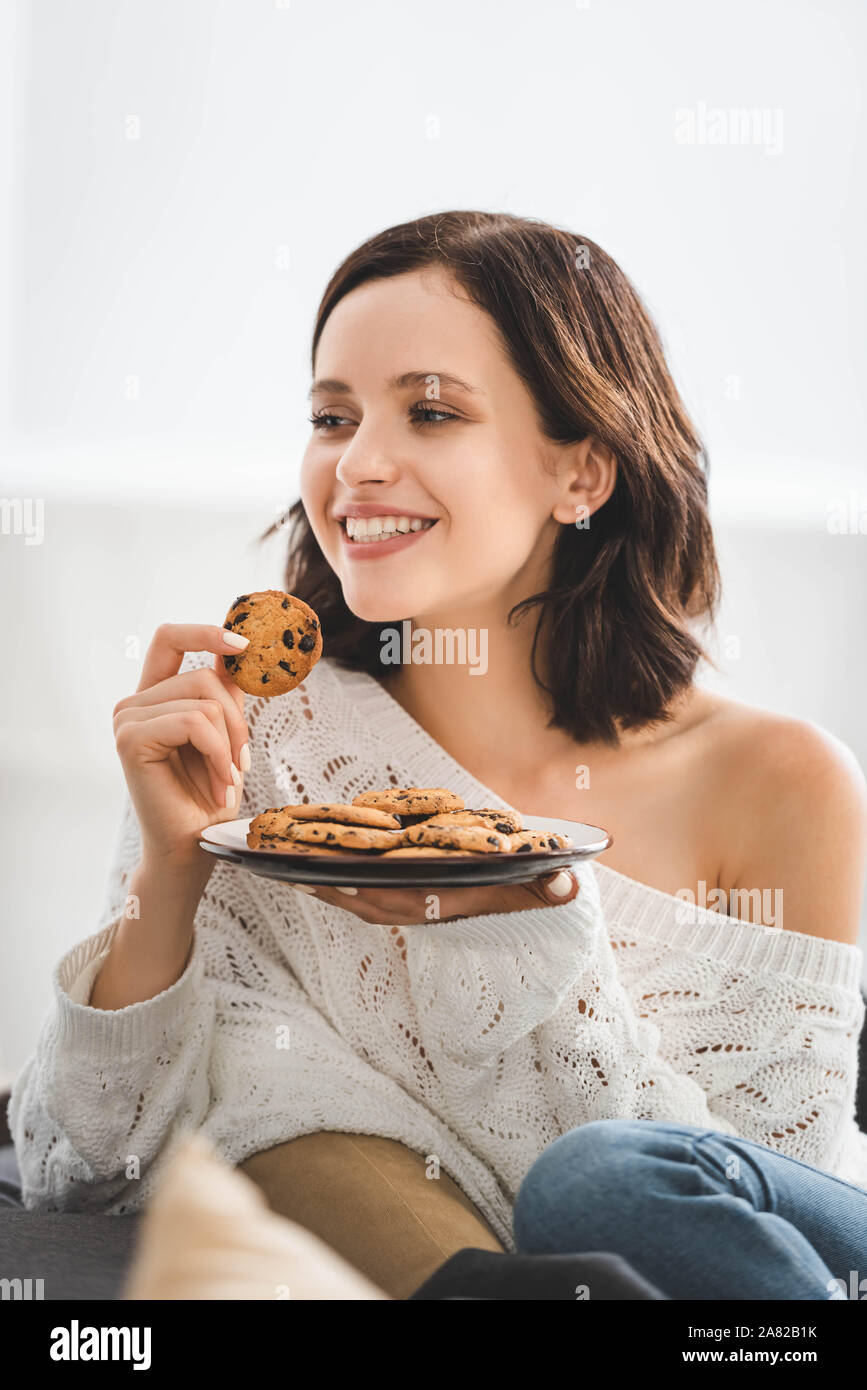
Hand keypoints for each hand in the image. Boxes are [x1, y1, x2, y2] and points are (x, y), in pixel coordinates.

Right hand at [112, 622, 250, 864]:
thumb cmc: (208, 796)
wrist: (191, 849)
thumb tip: (238, 650)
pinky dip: (218, 755)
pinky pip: (195, 723)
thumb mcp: (226, 734)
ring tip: (227, 779)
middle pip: (204, 675)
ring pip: (205, 701)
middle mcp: (134, 703)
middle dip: (238, 720)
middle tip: (243, 763)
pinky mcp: (130, 739)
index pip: (170, 639)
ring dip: (230, 745)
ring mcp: (127, 719)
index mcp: (154, 696)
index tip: (245, 643)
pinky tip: (218, 786)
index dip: (206, 632)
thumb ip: (224, 692)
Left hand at [282, 868, 579, 924]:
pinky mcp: (402, 893)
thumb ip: (550, 886)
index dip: (355, 890)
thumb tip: (565, 883)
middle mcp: (420, 906)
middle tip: (273, 863)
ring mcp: (408, 901)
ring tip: (275, 860)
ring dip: (316, 881)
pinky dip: (331, 879)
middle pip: (359, 898)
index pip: (393, 900)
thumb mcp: (541, 884)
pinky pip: (359, 888)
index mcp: (443, 903)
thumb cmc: (527, 886)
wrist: (528, 898)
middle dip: (318, 883)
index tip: (318, 878)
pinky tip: (304, 864)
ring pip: (354, 895)